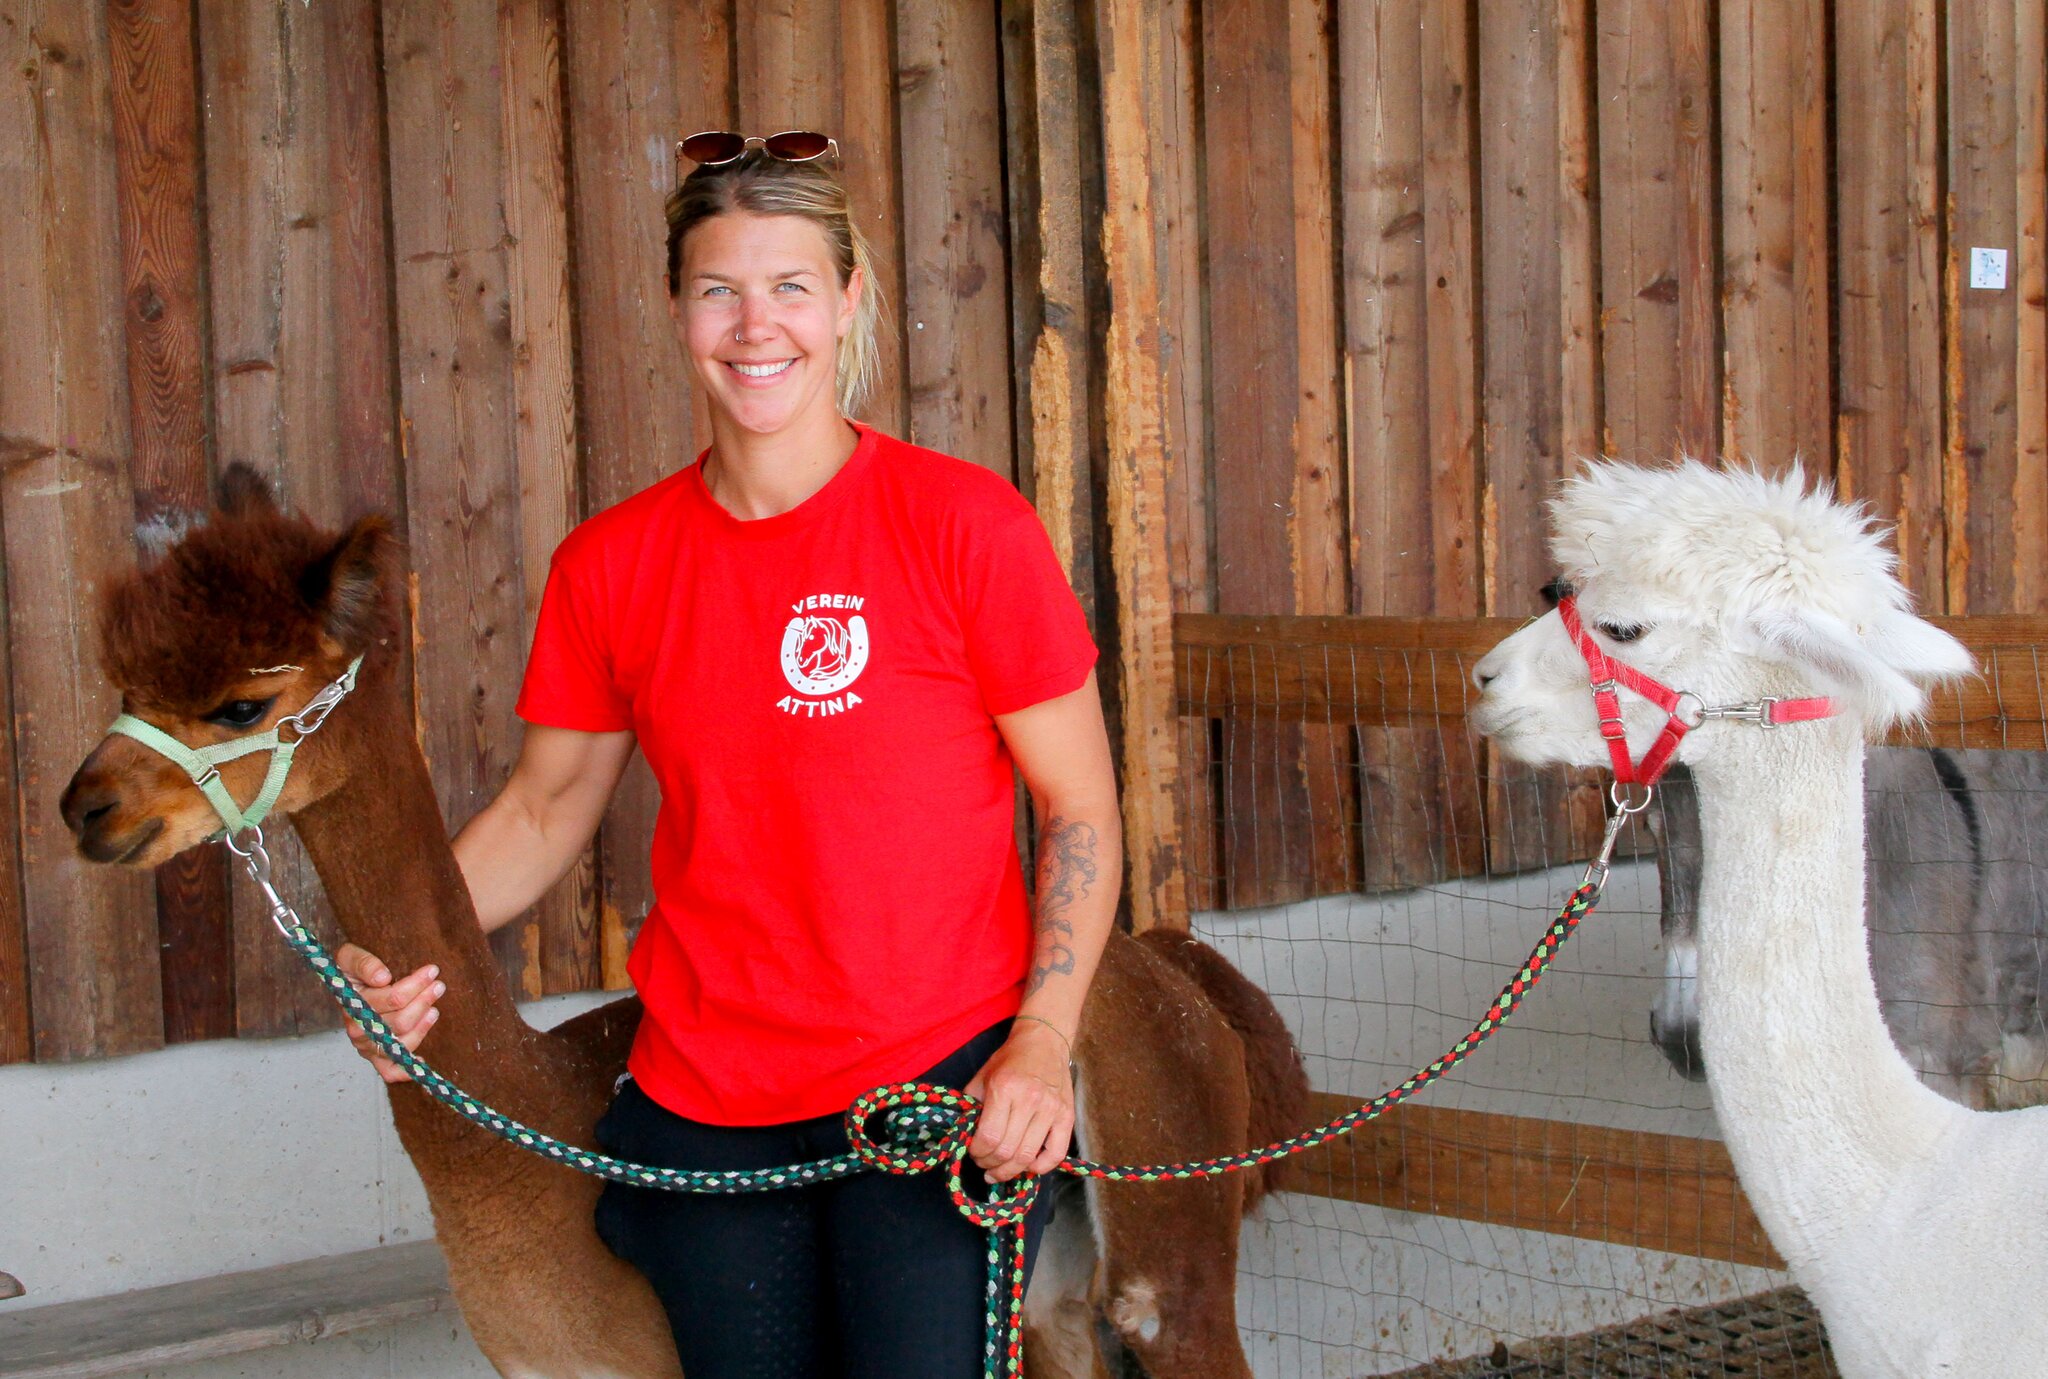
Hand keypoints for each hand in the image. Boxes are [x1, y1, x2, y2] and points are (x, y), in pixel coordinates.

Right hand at [334, 943, 441, 1083]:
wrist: (348, 984)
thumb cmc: (354, 970)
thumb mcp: (350, 956)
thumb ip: (363, 963)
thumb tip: (382, 977)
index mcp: (353, 1004)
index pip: (393, 999)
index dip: (416, 984)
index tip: (432, 970)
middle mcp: (358, 1030)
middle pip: (402, 1021)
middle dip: (424, 1001)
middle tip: (439, 985)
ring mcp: (367, 1046)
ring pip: (402, 1043)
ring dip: (423, 1025)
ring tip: (435, 1008)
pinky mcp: (375, 1058)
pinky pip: (389, 1071)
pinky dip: (405, 1071)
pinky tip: (422, 1061)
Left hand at [964, 1020, 1074, 1182]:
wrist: (1044, 1042)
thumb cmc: (1010, 1060)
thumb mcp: (983, 1077)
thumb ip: (972, 1106)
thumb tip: (963, 1138)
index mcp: (1005, 1088)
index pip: (989, 1136)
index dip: (977, 1152)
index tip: (973, 1152)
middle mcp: (1030, 1100)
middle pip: (1007, 1151)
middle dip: (990, 1164)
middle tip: (984, 1164)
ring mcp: (1051, 1109)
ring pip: (1028, 1156)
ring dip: (1009, 1170)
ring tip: (1000, 1170)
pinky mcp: (1068, 1116)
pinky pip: (1056, 1154)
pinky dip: (1040, 1168)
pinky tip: (1027, 1166)